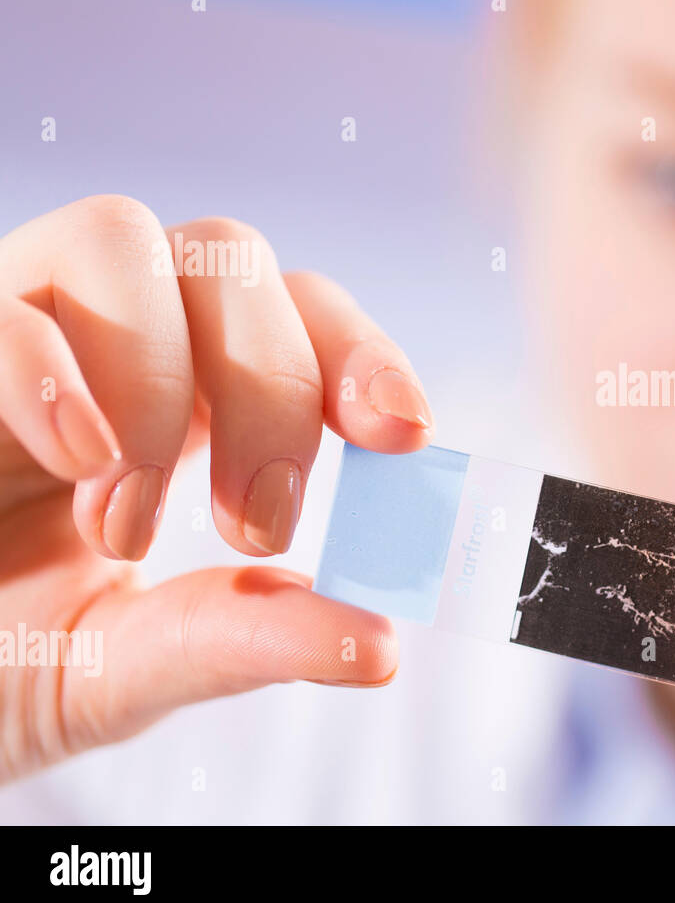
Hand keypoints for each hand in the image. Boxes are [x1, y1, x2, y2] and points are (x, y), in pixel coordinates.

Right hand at [0, 195, 433, 781]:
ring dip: (159, 377)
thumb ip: (240, 641)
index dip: (363, 351)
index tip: (406, 434)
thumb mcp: (127, 663)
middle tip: (258, 524)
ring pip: (123, 239)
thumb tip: (379, 648)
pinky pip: (2, 304)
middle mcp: (113, 337)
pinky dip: (52, 370)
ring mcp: (19, 327)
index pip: (301, 313)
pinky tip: (79, 460)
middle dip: (272, 388)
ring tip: (125, 523)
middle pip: (233, 259)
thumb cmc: (1, 659)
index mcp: (189, 392)